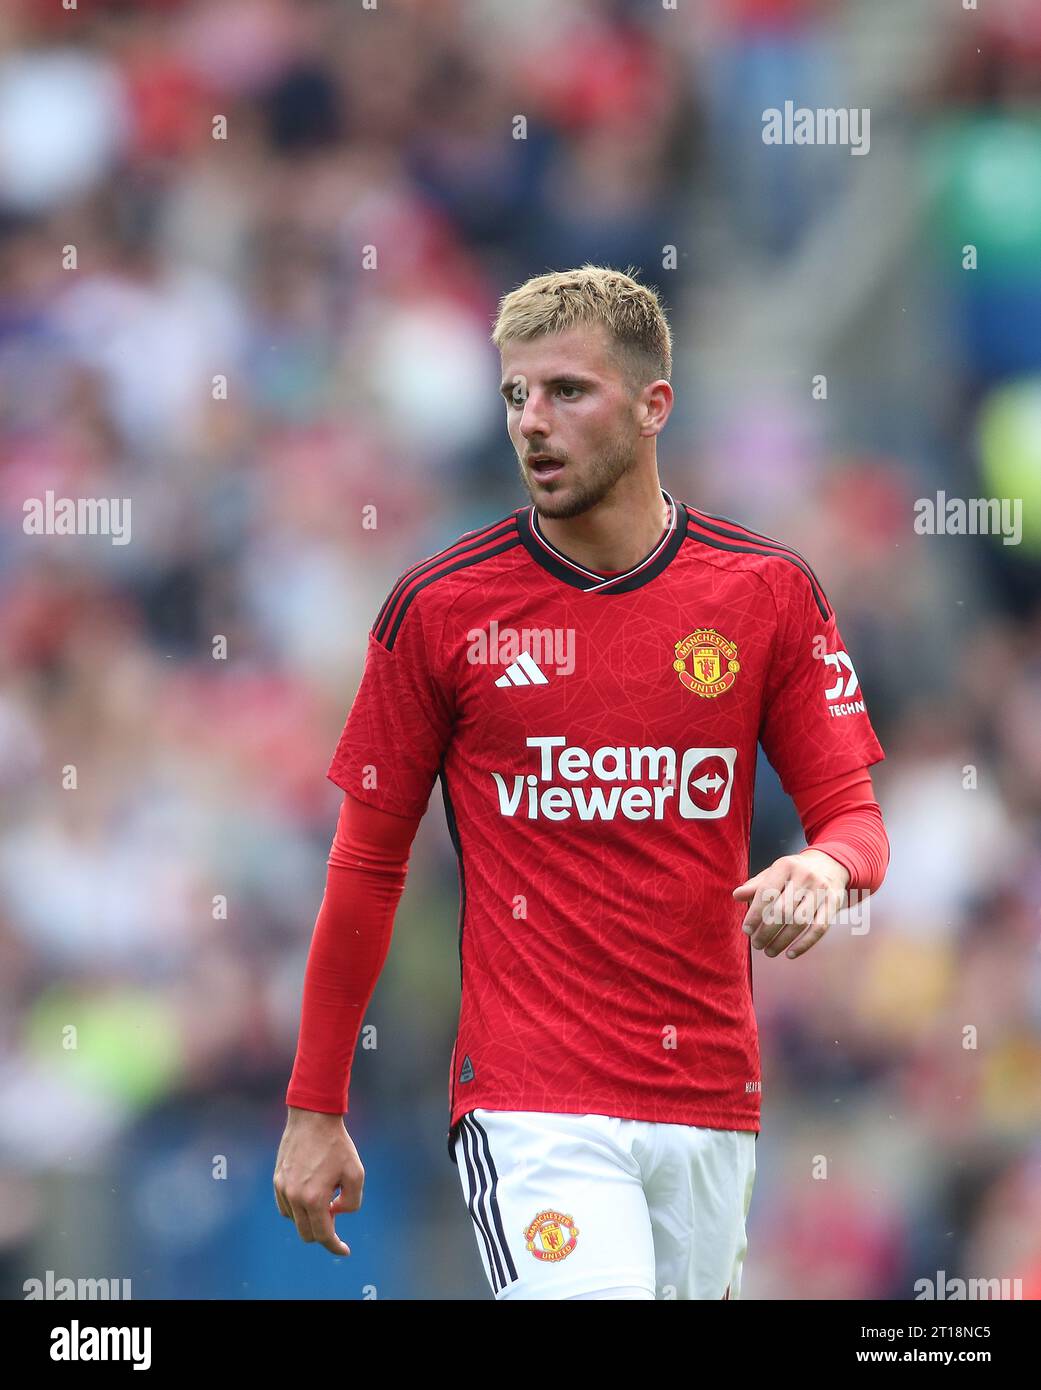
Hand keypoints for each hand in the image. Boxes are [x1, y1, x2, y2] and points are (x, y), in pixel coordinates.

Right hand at [273, 1107, 363, 1255]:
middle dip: (323, 1232)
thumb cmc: (337, 1145)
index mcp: (314, 1199)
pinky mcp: (277, 1180)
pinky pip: (286, 1206)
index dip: (335, 1246)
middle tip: (336, 1213)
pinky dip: (298, 1208)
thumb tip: (336, 1213)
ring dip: (310, 1218)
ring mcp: (282, 1189)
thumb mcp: (356, 1174)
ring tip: (325, 1194)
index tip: (344, 1251)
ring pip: (295, 1220)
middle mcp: (294, 1197)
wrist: (313, 1117)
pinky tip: (310, 1192)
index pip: (323, 1235)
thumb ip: (351, 1202)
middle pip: (307, 1233)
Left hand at [732, 850, 850, 959]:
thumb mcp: (775, 872)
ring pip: (800, 921)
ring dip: (782, 940)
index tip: (747, 930)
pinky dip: (804, 944)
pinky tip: (790, 954)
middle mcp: (805, 876)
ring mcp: (821, 890)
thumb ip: (756, 885)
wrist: (830, 863)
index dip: (754, 914)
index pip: (766, 893)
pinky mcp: (834, 903)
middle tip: (757, 944)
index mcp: (786, 865)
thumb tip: (736, 896)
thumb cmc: (795, 872)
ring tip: (769, 951)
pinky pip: (819, 928)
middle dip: (767, 931)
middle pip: (783, 910)